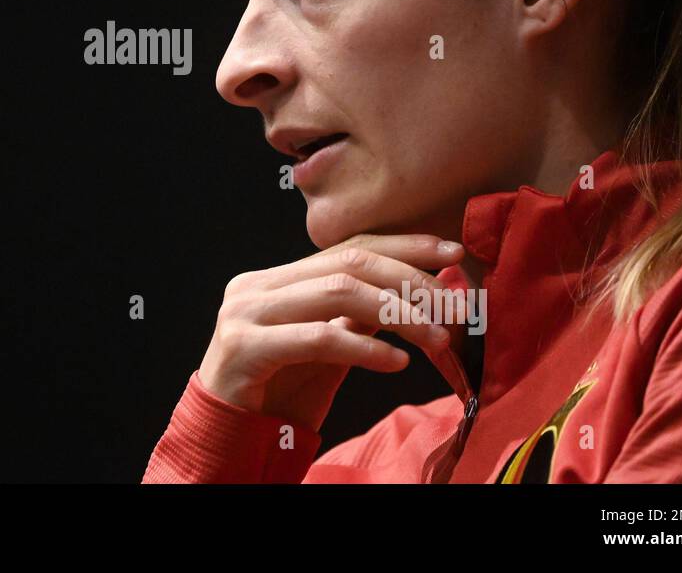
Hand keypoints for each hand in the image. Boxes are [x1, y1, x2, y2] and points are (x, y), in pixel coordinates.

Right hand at [197, 234, 464, 433]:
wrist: (227, 436)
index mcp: (272, 279)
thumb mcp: (325, 348)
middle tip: (454, 303)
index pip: (346, 248)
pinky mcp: (244, 346)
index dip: (402, 246)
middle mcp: (255, 286)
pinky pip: (318, 338)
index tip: (451, 252)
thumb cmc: (276, 394)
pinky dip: (365, 348)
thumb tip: (412, 292)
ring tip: (436, 337)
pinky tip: (398, 362)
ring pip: (337, 292)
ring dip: (398, 313)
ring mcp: (245, 312)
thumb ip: (355, 316)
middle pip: (347, 263)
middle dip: (409, 279)